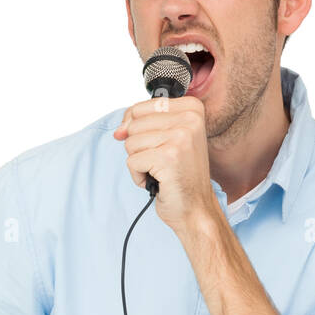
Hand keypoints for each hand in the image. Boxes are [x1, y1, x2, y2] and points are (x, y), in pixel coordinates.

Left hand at [113, 94, 217, 232]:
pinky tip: (158, 181)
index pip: (140, 108)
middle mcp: (189, 119)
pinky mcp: (167, 157)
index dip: (136, 128)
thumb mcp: (167, 139)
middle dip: (140, 148)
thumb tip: (118, 131)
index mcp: (191, 109)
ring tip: (161, 171)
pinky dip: (139, 176)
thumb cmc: (182, 175)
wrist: (196, 207)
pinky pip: (132, 162)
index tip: (154, 144)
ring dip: (140, 162)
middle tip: (162, 161)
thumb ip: (141, 125)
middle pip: (134, 125)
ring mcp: (180, 137)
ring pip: (130, 143)